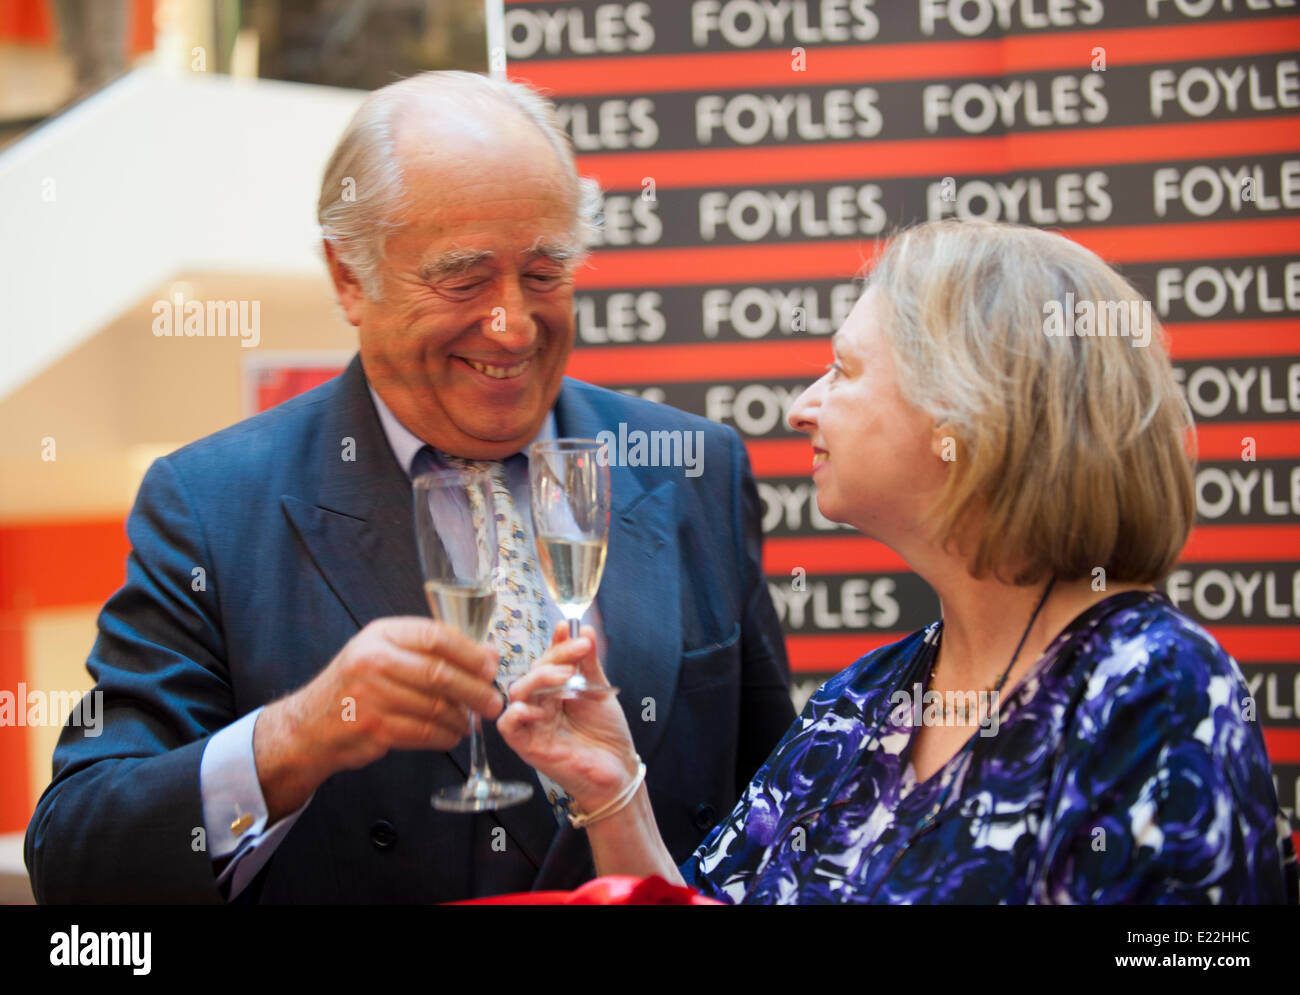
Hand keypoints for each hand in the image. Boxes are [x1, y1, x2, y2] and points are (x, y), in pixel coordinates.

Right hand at [254, 617, 502, 818]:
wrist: (309, 726)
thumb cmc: (357, 686)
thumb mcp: (384, 652)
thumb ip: (431, 650)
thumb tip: (488, 654)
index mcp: (382, 635)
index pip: (436, 636)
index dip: (470, 652)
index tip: (492, 666)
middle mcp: (374, 661)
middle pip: (440, 674)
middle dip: (475, 690)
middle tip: (494, 702)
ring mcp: (372, 696)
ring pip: (435, 707)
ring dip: (462, 718)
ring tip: (472, 722)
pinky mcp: (374, 729)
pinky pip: (424, 733)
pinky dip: (445, 736)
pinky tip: (452, 735)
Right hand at [497, 625, 638, 813]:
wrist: (618, 770)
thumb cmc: (607, 733)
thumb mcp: (599, 691)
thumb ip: (588, 663)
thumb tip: (586, 630)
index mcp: (555, 690)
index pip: (548, 661)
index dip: (557, 644)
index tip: (572, 629)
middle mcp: (540, 704)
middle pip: (534, 671)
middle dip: (555, 657)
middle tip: (579, 650)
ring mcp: (532, 724)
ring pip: (518, 692)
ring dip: (539, 678)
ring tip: (566, 675)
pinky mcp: (527, 745)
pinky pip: (508, 726)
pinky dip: (517, 713)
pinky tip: (537, 708)